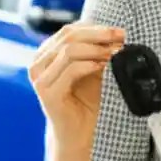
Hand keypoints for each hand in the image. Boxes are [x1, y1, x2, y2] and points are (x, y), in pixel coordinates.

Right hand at [29, 24, 125, 154]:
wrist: (77, 133)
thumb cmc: (85, 100)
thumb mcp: (92, 70)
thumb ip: (97, 52)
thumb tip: (116, 33)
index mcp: (46, 54)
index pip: (70, 30)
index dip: (96, 27)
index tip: (120, 32)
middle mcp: (38, 63)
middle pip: (69, 36)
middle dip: (99, 34)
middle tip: (121, 37)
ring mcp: (40, 78)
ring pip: (68, 50)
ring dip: (96, 48)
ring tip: (115, 52)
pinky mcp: (47, 93)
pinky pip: (70, 70)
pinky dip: (90, 64)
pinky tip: (103, 65)